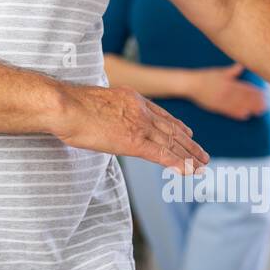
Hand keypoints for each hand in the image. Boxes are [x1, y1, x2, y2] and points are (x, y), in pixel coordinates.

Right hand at [57, 85, 208, 171]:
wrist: (66, 107)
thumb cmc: (69, 106)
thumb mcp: (95, 103)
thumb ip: (108, 112)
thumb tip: (104, 120)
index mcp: (132, 98)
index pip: (161, 114)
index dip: (177, 125)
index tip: (188, 133)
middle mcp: (140, 110)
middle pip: (171, 129)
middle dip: (189, 143)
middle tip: (203, 154)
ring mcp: (139, 125)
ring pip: (171, 143)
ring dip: (189, 156)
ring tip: (202, 165)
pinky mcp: (134, 142)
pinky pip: (162, 155)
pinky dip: (178, 163)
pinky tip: (189, 171)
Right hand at [186, 64, 268, 119]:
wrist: (191, 84)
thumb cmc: (205, 76)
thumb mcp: (219, 72)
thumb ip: (232, 70)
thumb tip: (242, 65)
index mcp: (229, 82)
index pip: (245, 88)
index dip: (255, 92)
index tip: (264, 95)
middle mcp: (227, 92)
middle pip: (244, 98)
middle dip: (255, 102)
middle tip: (265, 106)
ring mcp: (221, 100)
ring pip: (239, 105)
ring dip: (249, 109)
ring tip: (259, 112)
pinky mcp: (216, 107)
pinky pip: (228, 111)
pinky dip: (237, 114)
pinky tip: (245, 116)